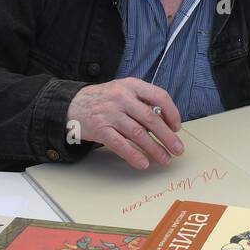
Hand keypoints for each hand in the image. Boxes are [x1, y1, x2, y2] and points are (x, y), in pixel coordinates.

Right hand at [66, 79, 183, 170]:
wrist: (72, 103)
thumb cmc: (104, 99)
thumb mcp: (124, 90)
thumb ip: (142, 102)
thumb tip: (165, 123)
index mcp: (132, 85)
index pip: (159, 96)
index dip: (172, 113)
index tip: (177, 127)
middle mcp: (122, 97)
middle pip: (151, 118)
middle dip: (167, 136)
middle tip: (178, 149)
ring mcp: (110, 113)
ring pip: (138, 133)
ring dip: (154, 149)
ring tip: (165, 159)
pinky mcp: (100, 129)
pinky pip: (120, 145)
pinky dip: (134, 155)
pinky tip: (143, 163)